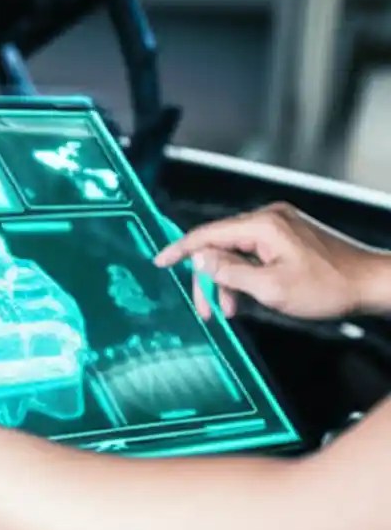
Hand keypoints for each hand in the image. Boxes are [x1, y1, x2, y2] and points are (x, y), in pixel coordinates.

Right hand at [154, 203, 389, 319]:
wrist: (370, 284)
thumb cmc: (327, 287)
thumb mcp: (270, 288)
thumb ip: (229, 272)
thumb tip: (199, 259)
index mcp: (263, 225)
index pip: (207, 234)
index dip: (180, 250)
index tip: (159, 261)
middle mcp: (269, 219)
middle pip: (221, 246)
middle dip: (210, 279)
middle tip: (206, 310)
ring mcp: (280, 226)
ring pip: (237, 252)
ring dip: (229, 282)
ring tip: (231, 311)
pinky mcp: (289, 237)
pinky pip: (254, 253)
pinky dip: (245, 276)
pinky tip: (247, 297)